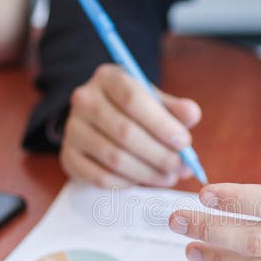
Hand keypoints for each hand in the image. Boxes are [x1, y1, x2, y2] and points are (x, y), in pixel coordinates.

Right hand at [60, 64, 201, 187]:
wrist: (98, 122)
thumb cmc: (134, 111)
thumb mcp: (155, 101)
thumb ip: (175, 108)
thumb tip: (192, 116)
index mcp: (108, 78)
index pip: (132, 98)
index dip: (161, 124)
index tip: (184, 142)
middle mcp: (84, 100)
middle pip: (124, 132)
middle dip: (159, 154)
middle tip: (181, 167)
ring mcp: (73, 130)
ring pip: (114, 158)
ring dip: (147, 172)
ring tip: (169, 176)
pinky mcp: (69, 157)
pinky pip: (101, 178)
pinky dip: (127, 183)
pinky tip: (142, 180)